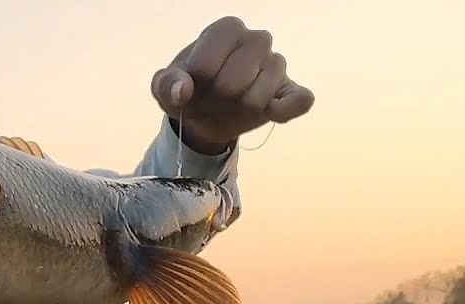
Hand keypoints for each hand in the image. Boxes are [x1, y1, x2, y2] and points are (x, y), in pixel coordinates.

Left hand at [151, 16, 314, 154]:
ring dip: (235, 113)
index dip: (191, 89)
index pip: (204, 66)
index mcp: (226, 29)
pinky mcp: (292, 90)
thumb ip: (167, 84)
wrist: (206, 113)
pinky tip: (269, 113)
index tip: (189, 90)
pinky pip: (299, 101)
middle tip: (209, 102)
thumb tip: (184, 91)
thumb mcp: (164, 88)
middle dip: (213, 103)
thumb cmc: (188, 90)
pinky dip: (282, 112)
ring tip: (228, 106)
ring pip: (257, 99)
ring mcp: (277, 63)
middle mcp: (256, 39)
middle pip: (232, 84)